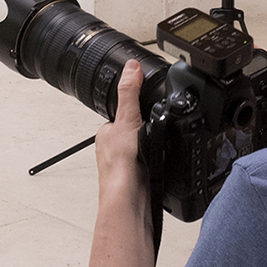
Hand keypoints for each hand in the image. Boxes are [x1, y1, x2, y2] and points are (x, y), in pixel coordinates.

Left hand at [95, 60, 150, 212]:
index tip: (146, 117)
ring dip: (153, 153)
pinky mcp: (138, 180)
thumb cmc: (121, 166)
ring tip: (156, 155)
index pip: (123, 116)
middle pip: (135, 134)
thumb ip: (130, 93)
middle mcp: (112, 151)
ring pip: (144, 152)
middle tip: (153, 140)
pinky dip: (157, 167)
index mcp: (106, 134)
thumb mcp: (127, 119)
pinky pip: (152, 167)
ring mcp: (125, 167)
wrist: (129, 199)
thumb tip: (132, 67)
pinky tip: (160, 168)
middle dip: (147, 136)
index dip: (137, 114)